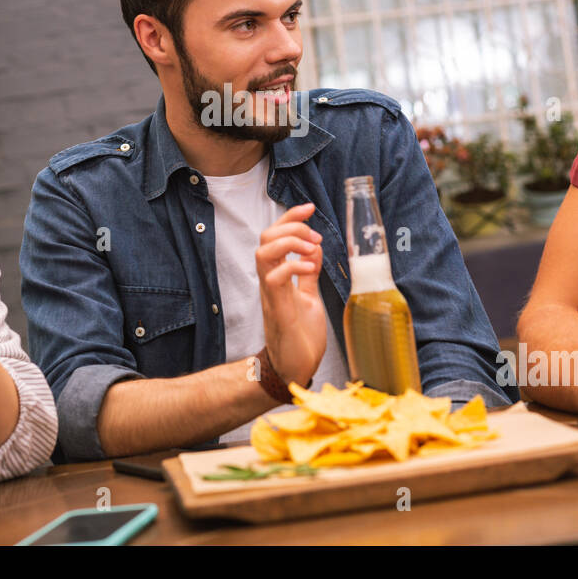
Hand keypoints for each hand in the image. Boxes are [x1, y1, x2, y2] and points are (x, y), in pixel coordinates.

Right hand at [256, 202, 326, 386]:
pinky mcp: (278, 310)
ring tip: (311, 248)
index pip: (276, 236)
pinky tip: (309, 269)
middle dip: (290, 226)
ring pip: (263, 253)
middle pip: (265, 238)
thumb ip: (308, 274)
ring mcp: (271, 295)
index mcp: (278, 276)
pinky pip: (275, 279)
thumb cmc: (300, 337)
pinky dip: (293, 267)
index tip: (310, 207)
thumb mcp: (309, 298)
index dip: (291, 218)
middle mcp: (270, 282)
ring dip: (289, 243)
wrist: (295, 370)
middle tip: (314, 236)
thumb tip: (314, 249)